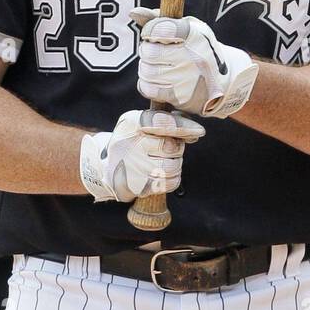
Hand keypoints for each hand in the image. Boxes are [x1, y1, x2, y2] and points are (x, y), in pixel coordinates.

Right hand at [79, 109, 204, 203]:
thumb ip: (167, 122)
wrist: (109, 169)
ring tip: (163, 161)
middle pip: (171, 146)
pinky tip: (162, 174)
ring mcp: (132, 167)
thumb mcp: (142, 124)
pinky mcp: (137, 186)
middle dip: (177, 148)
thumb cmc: (133, 142)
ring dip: (175, 164)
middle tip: (168, 149)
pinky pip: (170, 182)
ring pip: (172, 166)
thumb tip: (195, 132)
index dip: (183, 126)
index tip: (200, 131)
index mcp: (131, 123)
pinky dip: (172, 178)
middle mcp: (129, 144)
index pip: (161, 123)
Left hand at [129, 8, 258, 117]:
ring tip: (157, 67)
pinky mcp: (181, 97)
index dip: (149, 31)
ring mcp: (187, 78)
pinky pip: (148, 88)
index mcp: (194, 35)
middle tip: (155, 52)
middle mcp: (192, 56)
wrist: (225, 82)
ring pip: (146, 71)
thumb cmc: (200, 49)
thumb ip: (160, 19)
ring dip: (146, 68)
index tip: (152, 34)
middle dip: (147, 50)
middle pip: (148, 51)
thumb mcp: (188, 28)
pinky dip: (146, 84)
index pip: (160, 28)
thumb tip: (134, 13)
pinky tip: (156, 81)